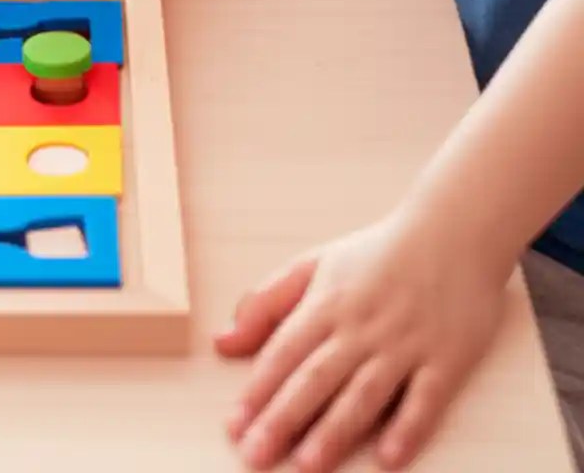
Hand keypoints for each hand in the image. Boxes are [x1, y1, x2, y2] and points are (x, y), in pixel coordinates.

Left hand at [215, 217, 508, 471]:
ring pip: (365, 393)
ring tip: (308, 464)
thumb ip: (265, 303)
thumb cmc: (377, 253)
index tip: (234, 426)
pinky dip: (408, 428)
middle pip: (316, 379)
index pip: (283, 354)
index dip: (258, 391)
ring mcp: (405, 344)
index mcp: (326, 304)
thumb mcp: (311, 265)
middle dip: (284, 420)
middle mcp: (362, 327)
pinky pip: (426, 398)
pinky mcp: (447, 358)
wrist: (455, 231)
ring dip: (336, 431)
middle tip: (256, 456)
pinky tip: (389, 457)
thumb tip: (224, 342)